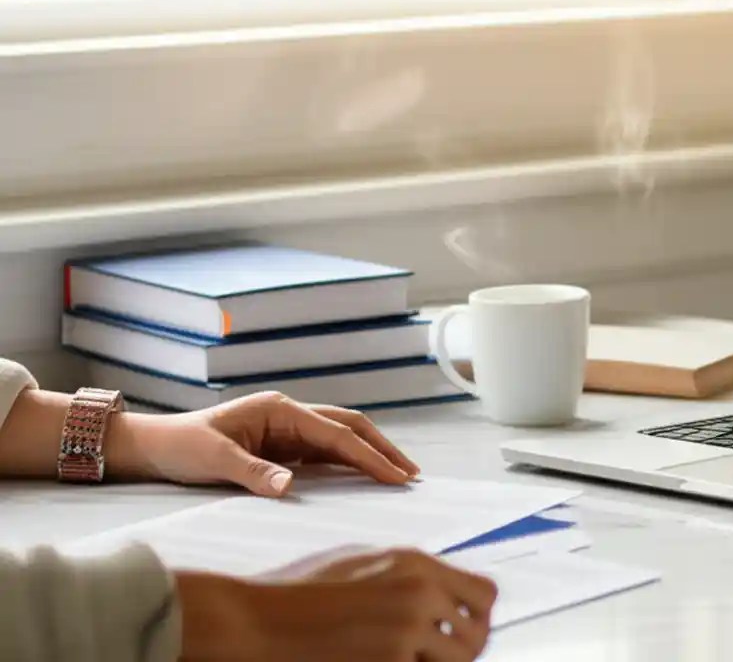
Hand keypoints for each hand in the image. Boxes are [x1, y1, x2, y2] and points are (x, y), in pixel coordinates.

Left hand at [110, 391, 419, 495]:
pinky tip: (366, 477)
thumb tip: (290, 487)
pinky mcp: (283, 446)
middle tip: (411, 474)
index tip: (397, 476)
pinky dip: (350, 463)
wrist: (155, 446)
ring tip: (399, 474)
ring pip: (341, 437)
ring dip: (370, 453)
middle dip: (382, 448)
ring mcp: (288, 430)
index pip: (337, 434)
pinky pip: (326, 453)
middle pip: (349, 426)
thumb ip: (253, 473)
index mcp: (280, 410)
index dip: (369, 455)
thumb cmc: (182, 446)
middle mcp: (290, 415)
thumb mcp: (213, 461)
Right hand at [177, 548, 498, 661]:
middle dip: (461, 653)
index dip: (478, 618)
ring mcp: (406, 633)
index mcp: (415, 565)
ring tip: (402, 659)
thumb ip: (408, 576)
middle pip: (477, 637)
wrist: (254, 623)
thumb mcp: (360, 564)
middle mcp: (420, 595)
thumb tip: (444, 594)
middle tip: (432, 659)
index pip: (485, 595)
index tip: (460, 632)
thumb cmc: (297, 594)